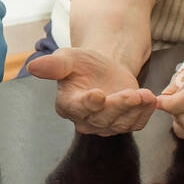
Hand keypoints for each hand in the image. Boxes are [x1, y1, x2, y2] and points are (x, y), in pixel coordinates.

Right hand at [26, 47, 156, 135]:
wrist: (104, 68)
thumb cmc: (83, 63)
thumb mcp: (68, 58)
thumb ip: (53, 65)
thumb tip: (32, 66)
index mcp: (68, 104)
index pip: (78, 108)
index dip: (88, 104)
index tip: (98, 95)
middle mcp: (86, 120)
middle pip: (103, 118)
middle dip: (119, 106)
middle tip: (132, 94)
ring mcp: (106, 125)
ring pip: (121, 122)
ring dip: (135, 110)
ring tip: (146, 95)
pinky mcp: (124, 123)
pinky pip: (136, 123)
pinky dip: (145, 113)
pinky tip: (151, 99)